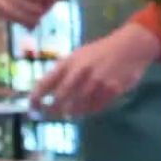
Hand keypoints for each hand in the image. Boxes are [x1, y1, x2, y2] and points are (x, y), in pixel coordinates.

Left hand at [29, 23, 160, 115]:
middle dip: (52, 108)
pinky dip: (90, 110)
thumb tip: (44, 89)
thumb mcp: (78, 56)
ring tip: (69, 113)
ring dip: (72, 112)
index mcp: (70, 62)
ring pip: (78, 106)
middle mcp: (81, 71)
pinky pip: (96, 107)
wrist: (130, 47)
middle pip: (60, 98)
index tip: (30, 107)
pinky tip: (88, 108)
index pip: (47, 82)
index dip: (36, 96)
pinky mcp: (112, 90)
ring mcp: (97, 82)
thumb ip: (63, 71)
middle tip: (50, 112)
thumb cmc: (99, 52)